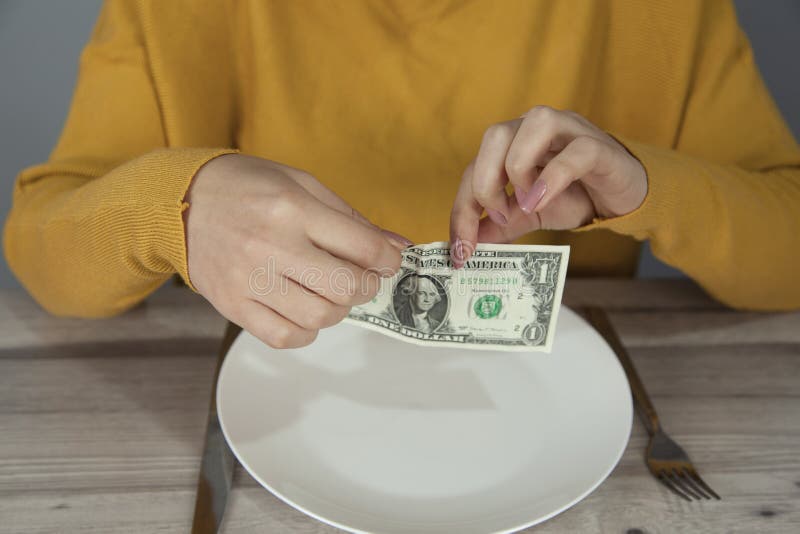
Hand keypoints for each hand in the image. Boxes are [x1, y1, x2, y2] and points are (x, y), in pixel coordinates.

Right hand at [184, 154, 407, 347]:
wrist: (181, 201)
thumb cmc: (247, 188)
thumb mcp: (302, 184)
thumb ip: (351, 219)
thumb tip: (397, 248)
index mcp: (293, 208)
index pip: (363, 247)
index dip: (388, 259)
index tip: (388, 260)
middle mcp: (270, 245)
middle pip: (345, 287)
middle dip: (366, 286)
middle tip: (361, 277)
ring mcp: (248, 279)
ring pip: (318, 316)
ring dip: (338, 309)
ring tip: (330, 292)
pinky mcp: (232, 305)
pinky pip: (283, 336)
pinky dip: (306, 330)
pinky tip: (305, 311)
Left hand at [449, 106, 646, 265]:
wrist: (624, 197)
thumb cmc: (575, 196)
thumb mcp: (529, 215)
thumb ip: (499, 225)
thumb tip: (466, 244)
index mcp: (514, 143)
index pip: (475, 166)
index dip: (463, 208)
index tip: (461, 249)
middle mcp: (536, 128)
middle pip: (496, 135)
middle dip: (485, 181)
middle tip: (498, 217)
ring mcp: (570, 131)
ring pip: (534, 123)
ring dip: (518, 168)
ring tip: (524, 205)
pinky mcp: (600, 147)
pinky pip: (575, 151)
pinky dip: (552, 178)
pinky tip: (541, 202)